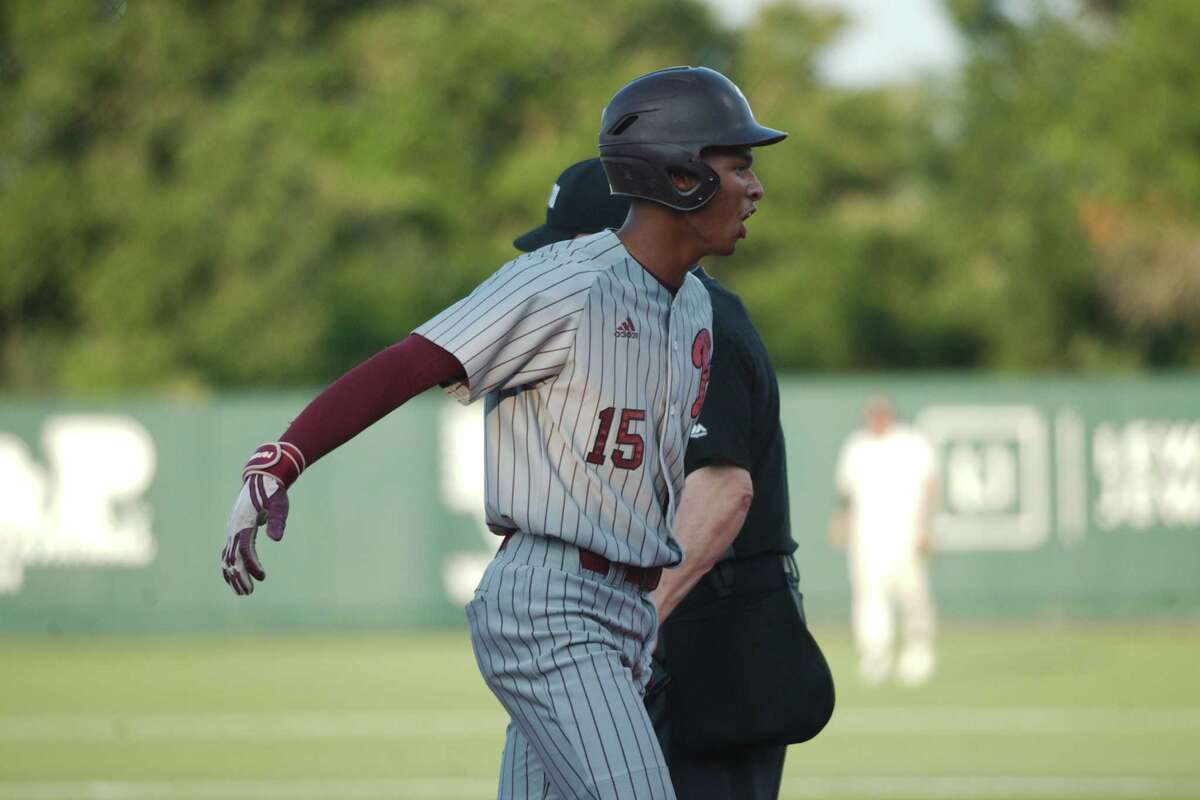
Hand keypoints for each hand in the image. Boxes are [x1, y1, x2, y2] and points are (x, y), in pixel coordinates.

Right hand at [221, 473, 288, 595]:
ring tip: (242, 592)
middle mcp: (234, 528)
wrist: (261, 477)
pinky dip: (230, 565)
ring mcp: (232, 529)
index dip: (251, 565)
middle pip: (232, 558)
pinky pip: (229, 551)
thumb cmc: (273, 491)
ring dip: (233, 575)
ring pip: (228, 557)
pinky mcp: (235, 530)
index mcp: (243, 524)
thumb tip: (276, 539)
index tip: (262, 577)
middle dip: (239, 576)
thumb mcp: (279, 504)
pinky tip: (235, 576)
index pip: (244, 550)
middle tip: (248, 593)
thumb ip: (277, 520)